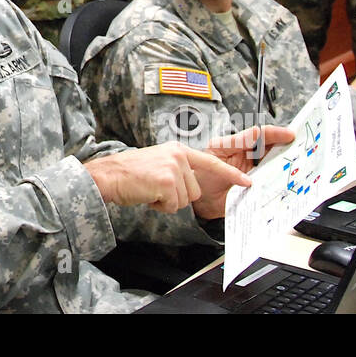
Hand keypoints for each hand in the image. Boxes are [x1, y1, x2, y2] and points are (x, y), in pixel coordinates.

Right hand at [85, 143, 248, 213]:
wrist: (108, 175)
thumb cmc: (129, 173)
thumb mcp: (158, 162)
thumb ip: (177, 169)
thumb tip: (188, 186)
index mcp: (178, 150)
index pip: (210, 162)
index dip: (229, 174)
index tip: (247, 182)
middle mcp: (179, 155)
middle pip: (194, 190)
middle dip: (177, 196)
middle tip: (156, 188)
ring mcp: (174, 167)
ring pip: (185, 200)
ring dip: (168, 202)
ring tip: (150, 190)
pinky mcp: (167, 181)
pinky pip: (173, 205)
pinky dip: (160, 206)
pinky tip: (148, 195)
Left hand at [191, 126, 292, 219]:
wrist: (202, 203)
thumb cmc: (203, 177)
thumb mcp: (216, 158)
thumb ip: (235, 149)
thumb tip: (255, 140)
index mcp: (236, 145)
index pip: (258, 135)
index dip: (275, 133)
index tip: (288, 134)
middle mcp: (247, 157)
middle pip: (271, 148)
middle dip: (286, 146)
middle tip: (300, 145)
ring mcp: (253, 171)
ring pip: (275, 163)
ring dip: (286, 163)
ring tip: (299, 161)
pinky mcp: (257, 186)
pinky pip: (272, 182)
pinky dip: (281, 181)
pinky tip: (288, 180)